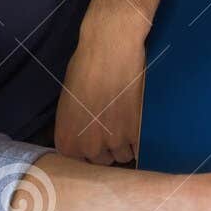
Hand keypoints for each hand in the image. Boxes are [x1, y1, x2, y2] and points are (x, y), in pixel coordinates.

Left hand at [56, 4, 147, 164]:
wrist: (110, 46)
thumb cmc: (86, 66)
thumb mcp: (69, 103)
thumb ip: (76, 129)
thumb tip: (86, 140)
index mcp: (67, 142)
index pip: (82, 164)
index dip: (93, 149)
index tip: (101, 137)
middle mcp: (88, 147)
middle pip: (104, 161)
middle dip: (110, 145)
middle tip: (116, 122)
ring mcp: (113, 141)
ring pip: (125, 154)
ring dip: (129, 140)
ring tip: (129, 115)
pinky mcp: (137, 131)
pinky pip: (142, 147)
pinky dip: (144, 137)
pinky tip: (140, 118)